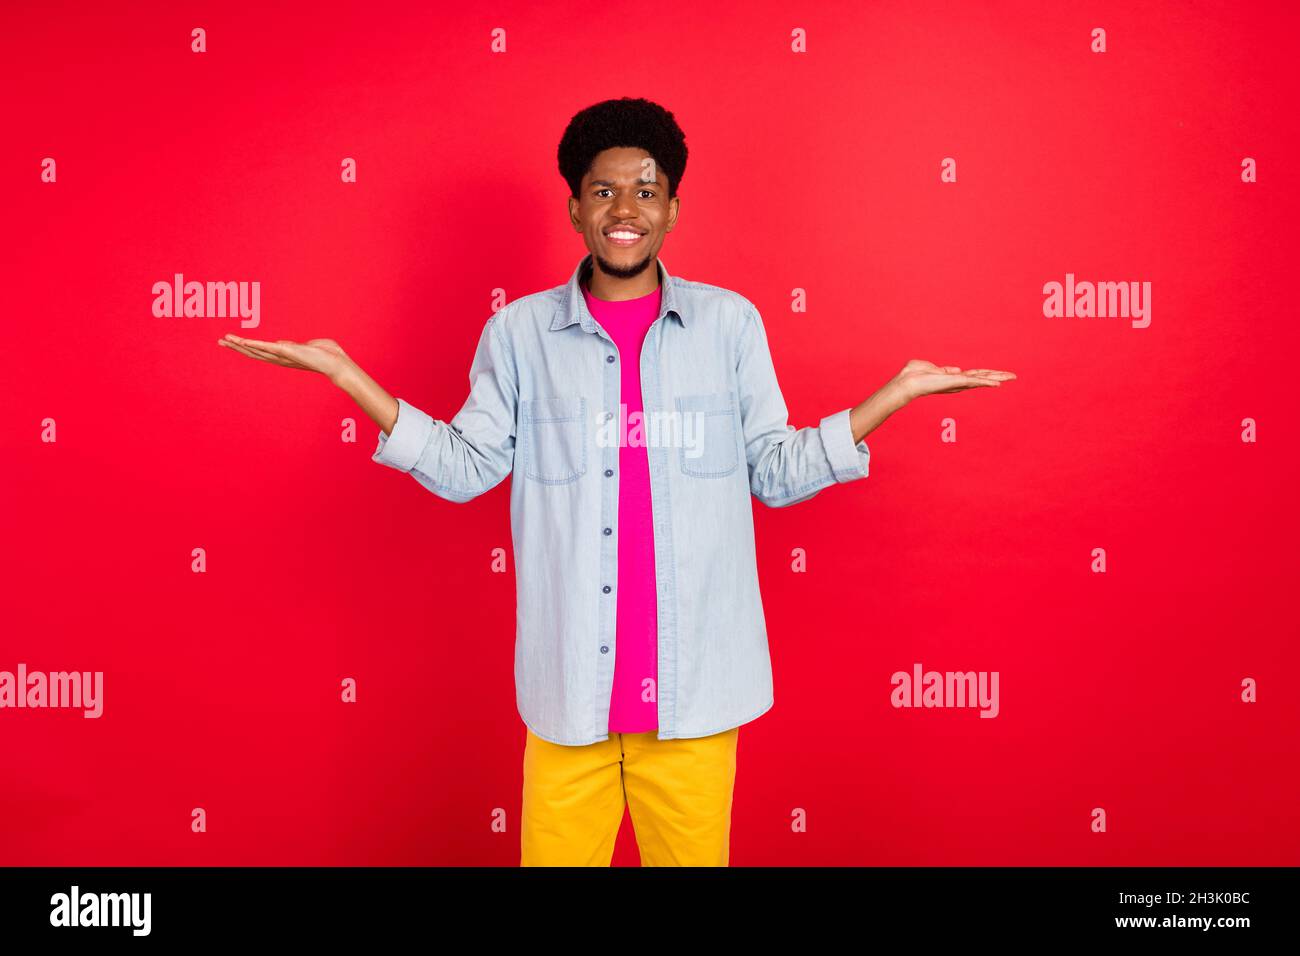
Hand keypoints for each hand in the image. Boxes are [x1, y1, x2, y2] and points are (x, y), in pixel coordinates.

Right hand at [217, 334, 355, 383]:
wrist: (337, 363)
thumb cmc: (328, 354)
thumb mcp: (309, 345)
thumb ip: (295, 345)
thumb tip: (284, 343)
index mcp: (285, 356)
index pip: (262, 351)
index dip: (248, 347)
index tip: (236, 341)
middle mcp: (281, 359)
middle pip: (254, 352)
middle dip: (237, 347)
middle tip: (221, 341)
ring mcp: (282, 356)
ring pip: (256, 350)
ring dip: (239, 344)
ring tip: (224, 339)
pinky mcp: (286, 352)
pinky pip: (266, 347)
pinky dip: (253, 344)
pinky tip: (240, 341)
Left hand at [891, 359, 1015, 402]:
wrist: (908, 381)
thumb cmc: (913, 374)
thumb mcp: (931, 368)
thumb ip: (944, 369)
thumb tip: (954, 370)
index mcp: (952, 378)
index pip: (973, 376)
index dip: (985, 375)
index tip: (997, 375)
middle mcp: (958, 382)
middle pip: (982, 378)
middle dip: (997, 376)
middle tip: (1012, 376)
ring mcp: (959, 383)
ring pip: (982, 379)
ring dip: (998, 378)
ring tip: (1012, 377)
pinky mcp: (958, 382)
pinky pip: (976, 382)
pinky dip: (987, 382)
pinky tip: (999, 383)